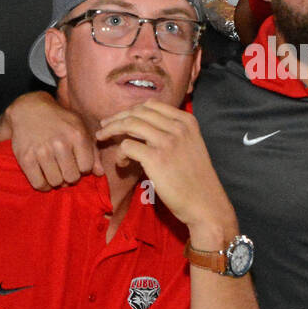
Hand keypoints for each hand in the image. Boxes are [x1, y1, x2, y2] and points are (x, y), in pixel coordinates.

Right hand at [7, 92, 99, 189]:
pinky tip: (45, 177)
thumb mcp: (80, 128)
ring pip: (56, 182)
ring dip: (57, 181)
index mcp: (76, 135)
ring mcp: (41, 151)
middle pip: (72, 177)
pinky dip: (43, 185)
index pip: (86, 167)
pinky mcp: (25, 158)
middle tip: (65, 169)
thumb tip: (100, 173)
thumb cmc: (60, 121)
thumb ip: (93, 151)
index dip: (83, 168)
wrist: (29, 110)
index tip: (77, 162)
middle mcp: (60, 143)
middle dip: (71, 176)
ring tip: (56, 172)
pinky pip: (39, 184)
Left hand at [94, 102, 234, 234]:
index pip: (152, 105)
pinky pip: (127, 146)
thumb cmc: (196, 179)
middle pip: (138, 112)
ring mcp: (166, 141)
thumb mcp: (191, 146)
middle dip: (117, 118)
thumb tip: (142, 127)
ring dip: (111, 130)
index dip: (131, 110)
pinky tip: (123, 164)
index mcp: (187, 121)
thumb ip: (173, 133)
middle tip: (104, 127)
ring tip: (102, 138)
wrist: (205, 204)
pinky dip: (120, 154)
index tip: (120, 118)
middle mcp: (178, 127)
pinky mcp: (155, 158)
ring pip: (129, 124)